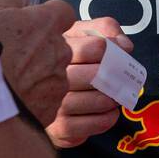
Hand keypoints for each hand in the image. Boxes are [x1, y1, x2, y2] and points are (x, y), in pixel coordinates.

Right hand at [0, 0, 72, 129]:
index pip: (62, 12)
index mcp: (46, 24)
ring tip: (8, 81)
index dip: (46, 17)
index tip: (32, 23)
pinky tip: (11, 99)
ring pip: (51, 73)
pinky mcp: (51, 109)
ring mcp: (57, 82)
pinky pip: (45, 98)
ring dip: (36, 74)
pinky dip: (33, 98)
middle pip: (56, 45)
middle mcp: (58, 52)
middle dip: (39, 48)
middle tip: (12, 55)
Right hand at [47, 16, 134, 148]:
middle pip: (98, 75)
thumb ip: (104, 28)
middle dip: (116, 76)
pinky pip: (93, 124)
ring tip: (114, 93)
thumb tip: (125, 45)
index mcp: (54, 49)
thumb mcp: (81, 33)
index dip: (114, 50)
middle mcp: (48, 78)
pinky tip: (108, 110)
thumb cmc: (65, 58)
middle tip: (122, 76)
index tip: (120, 51)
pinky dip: (108, 117)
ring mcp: (52, 106)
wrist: (34, 94)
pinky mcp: (59, 129)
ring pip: (98, 100)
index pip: (95, 48)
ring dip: (114, 97)